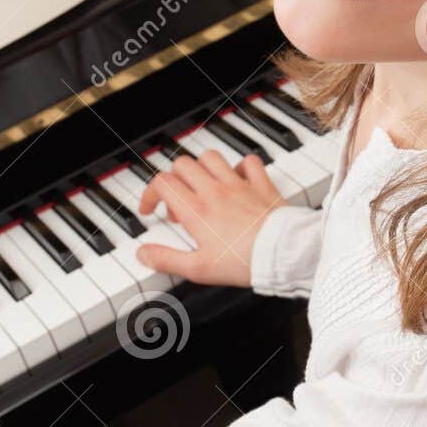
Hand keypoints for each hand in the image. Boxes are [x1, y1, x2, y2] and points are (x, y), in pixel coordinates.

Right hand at [134, 148, 287, 286]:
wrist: (283, 253)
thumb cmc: (244, 262)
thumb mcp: (198, 269)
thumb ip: (167, 259)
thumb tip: (143, 255)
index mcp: (196, 210)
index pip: (162, 184)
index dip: (149, 194)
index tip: (150, 209)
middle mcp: (215, 191)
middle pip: (183, 165)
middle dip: (173, 179)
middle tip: (177, 202)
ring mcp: (239, 185)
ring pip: (211, 157)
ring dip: (201, 168)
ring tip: (201, 186)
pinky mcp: (261, 185)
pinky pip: (249, 162)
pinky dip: (239, 166)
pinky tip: (237, 179)